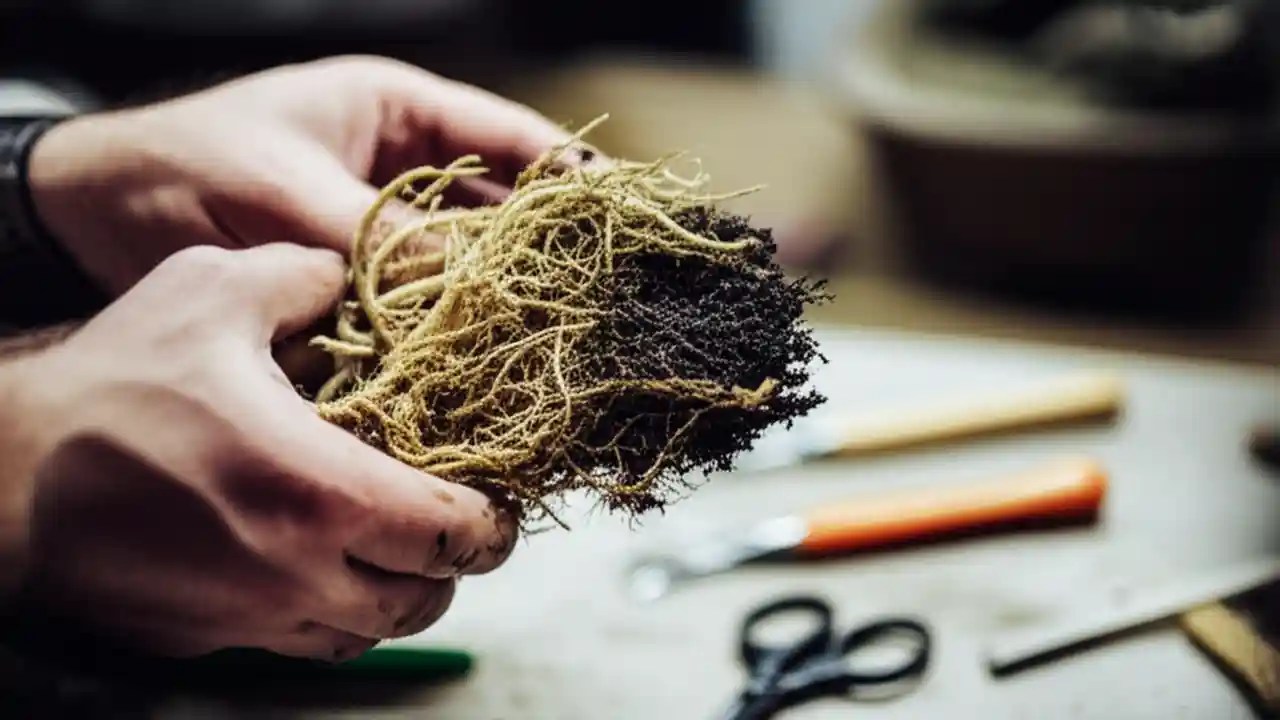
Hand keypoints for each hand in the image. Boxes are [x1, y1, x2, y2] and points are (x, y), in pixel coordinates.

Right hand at [0, 243, 516, 659]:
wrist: (1, 475)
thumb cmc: (109, 385)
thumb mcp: (209, 292)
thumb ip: (300, 278)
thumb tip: (345, 274)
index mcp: (323, 492)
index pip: (453, 536)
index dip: (491, 525)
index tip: (496, 509)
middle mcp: (299, 572)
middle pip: (422, 599)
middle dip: (449, 566)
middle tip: (451, 528)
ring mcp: (251, 617)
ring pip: (365, 631)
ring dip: (391, 595)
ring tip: (390, 549)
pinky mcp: (207, 638)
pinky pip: (297, 641)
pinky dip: (325, 613)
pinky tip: (313, 566)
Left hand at [26, 55, 585, 295]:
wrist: (86, 218)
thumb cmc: (180, 168)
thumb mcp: (287, 192)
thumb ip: (380, 237)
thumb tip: (471, 288)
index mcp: (396, 112)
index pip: (507, 136)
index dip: (569, 172)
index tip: (621, 213)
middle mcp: (402, 168)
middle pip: (499, 206)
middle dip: (543, 249)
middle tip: (597, 296)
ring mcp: (382, 227)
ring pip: (464, 262)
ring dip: (497, 298)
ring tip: (554, 338)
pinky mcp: (358, 281)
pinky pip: (421, 303)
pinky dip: (447, 330)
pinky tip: (478, 363)